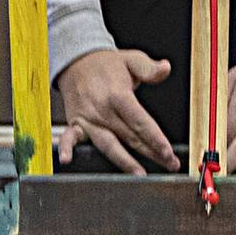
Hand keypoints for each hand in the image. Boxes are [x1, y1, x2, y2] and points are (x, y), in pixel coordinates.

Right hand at [57, 47, 178, 172]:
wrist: (77, 60)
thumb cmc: (105, 64)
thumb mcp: (131, 59)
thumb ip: (149, 68)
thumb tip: (165, 68)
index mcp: (117, 94)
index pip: (139, 120)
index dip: (155, 137)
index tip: (168, 151)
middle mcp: (102, 109)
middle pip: (130, 136)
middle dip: (151, 152)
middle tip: (169, 164)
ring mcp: (88, 118)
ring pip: (108, 144)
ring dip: (123, 161)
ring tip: (139, 174)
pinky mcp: (76, 123)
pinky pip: (69, 137)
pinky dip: (66, 148)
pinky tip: (67, 160)